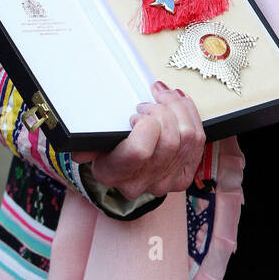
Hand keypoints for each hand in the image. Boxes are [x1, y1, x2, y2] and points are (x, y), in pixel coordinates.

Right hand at [71, 80, 204, 200]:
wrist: (122, 168)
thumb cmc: (107, 149)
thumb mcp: (91, 143)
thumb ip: (85, 143)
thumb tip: (80, 148)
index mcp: (115, 174)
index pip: (139, 151)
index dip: (144, 125)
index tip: (135, 115)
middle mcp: (142, 183)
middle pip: (169, 140)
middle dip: (162, 110)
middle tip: (149, 102)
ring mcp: (166, 182)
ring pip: (188, 137)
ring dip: (178, 108)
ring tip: (164, 96)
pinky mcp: (185, 175)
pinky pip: (198, 140)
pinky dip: (191, 114)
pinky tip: (179, 102)